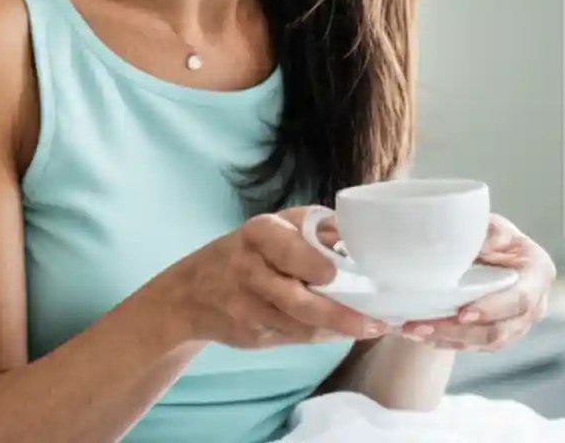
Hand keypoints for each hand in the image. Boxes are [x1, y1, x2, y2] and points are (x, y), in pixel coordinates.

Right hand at [151, 207, 389, 349]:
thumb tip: (354, 234)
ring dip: (337, 329)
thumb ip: (311, 227)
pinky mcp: (252, 335)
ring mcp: (248, 308)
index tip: (333, 275)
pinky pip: (294, 338)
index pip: (284, 249)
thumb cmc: (246, 252)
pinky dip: (322, 336)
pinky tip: (343, 332)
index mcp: (258, 235)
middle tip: (375, 321)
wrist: (190, 295)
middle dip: (337, 313)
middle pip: (295, 298)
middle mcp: (249, 270)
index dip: (309, 263)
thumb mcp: (272, 227)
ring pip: (299, 324)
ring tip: (371, 328)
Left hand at [399, 213, 555, 351]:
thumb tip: (481, 242)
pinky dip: (443, 341)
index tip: (463, 313)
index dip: (493, 308)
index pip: (521, 299)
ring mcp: (516, 325)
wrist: (486, 251)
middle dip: (460, 331)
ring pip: (482, 344)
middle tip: (425, 325)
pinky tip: (418, 333)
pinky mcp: (496, 337)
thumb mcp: (493, 226)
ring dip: (446, 339)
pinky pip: (470, 347)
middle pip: (500, 330)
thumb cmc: (492, 235)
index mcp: (538, 273)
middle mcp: (534, 305)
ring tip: (413, 329)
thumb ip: (490, 233)